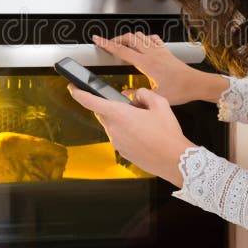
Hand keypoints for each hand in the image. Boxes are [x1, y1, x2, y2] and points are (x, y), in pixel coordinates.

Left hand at [67, 84, 194, 186]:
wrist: (174, 160)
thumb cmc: (167, 134)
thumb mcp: (160, 103)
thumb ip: (144, 94)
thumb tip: (135, 96)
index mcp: (120, 114)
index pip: (91, 102)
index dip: (79, 93)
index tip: (72, 88)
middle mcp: (114, 129)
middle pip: (105, 113)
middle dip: (115, 107)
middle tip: (135, 107)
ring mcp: (117, 142)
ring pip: (113, 125)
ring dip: (123, 121)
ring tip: (145, 123)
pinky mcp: (122, 152)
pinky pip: (120, 137)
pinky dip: (128, 132)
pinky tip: (144, 134)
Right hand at [92, 32, 200, 104]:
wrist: (197, 84)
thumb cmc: (180, 90)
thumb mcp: (157, 96)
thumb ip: (139, 95)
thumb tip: (126, 94)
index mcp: (146, 63)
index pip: (121, 50)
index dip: (107, 44)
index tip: (97, 39)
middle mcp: (152, 53)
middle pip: (129, 38)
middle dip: (116, 39)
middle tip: (108, 44)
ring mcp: (159, 50)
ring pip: (140, 36)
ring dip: (129, 37)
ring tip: (123, 44)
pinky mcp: (166, 51)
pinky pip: (152, 39)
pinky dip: (144, 38)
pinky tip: (144, 43)